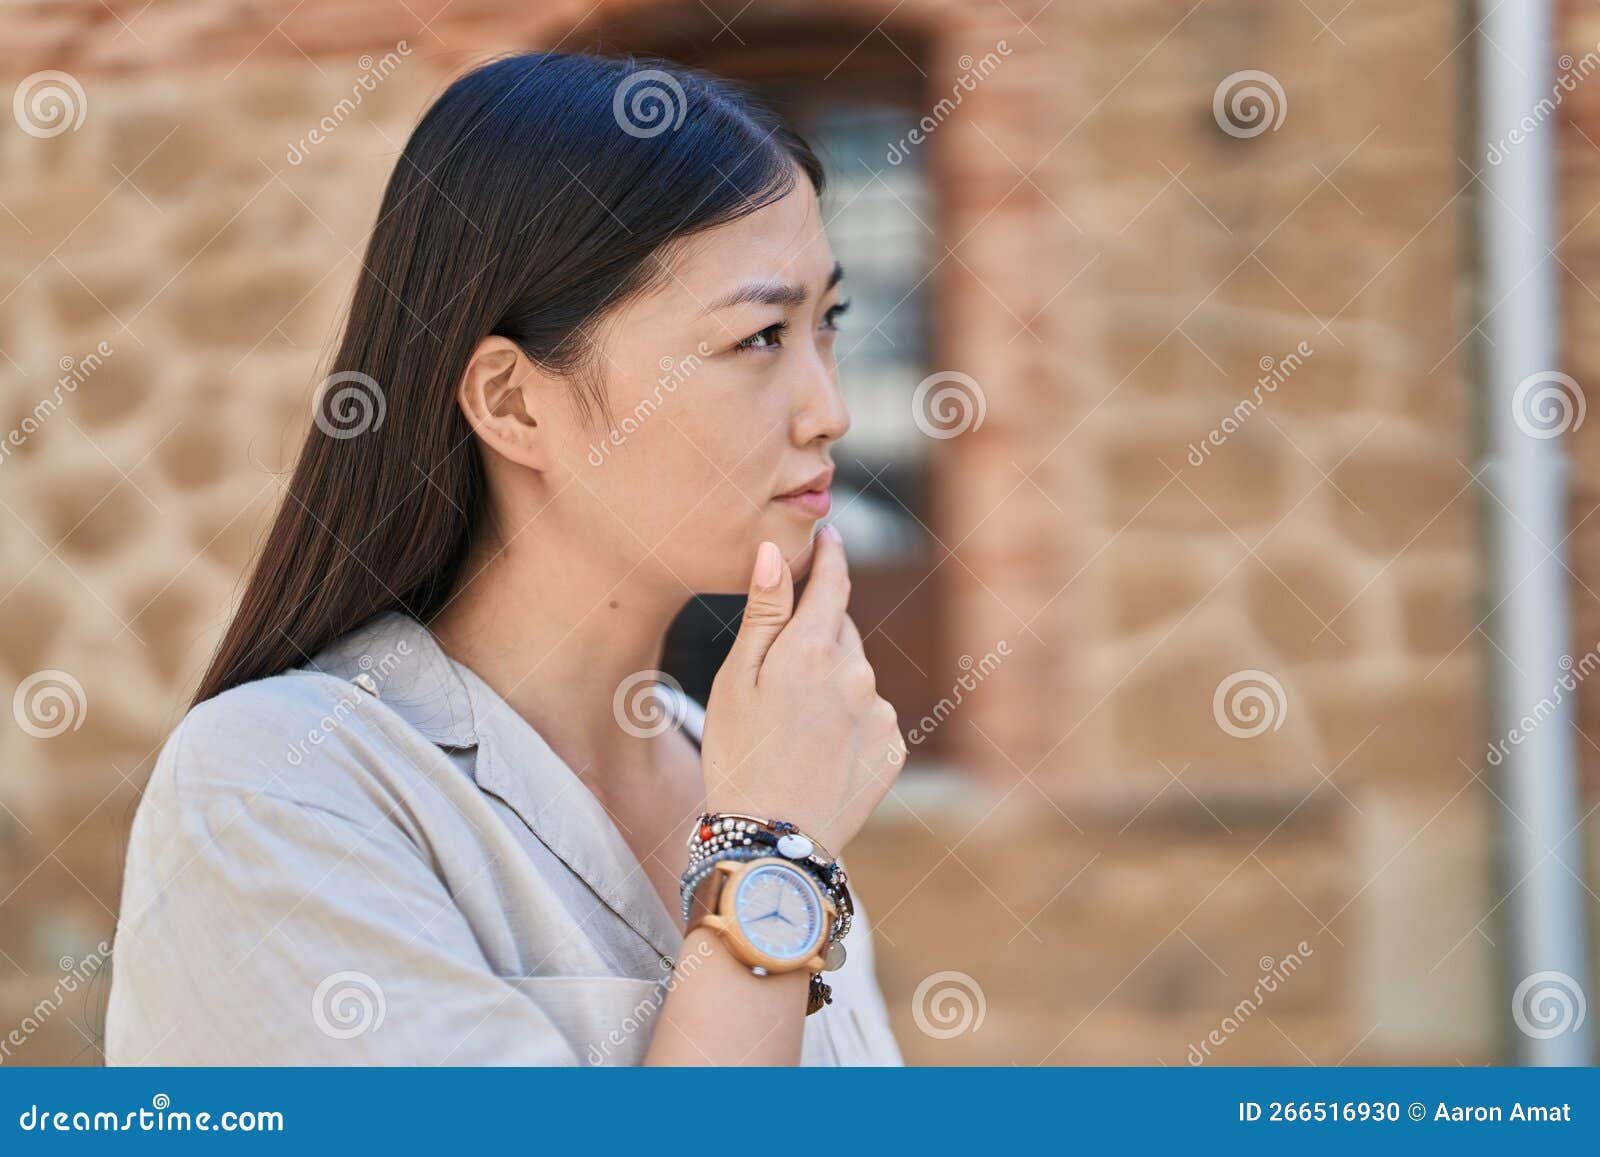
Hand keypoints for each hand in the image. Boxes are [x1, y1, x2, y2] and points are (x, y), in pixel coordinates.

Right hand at [699, 527, 905, 853]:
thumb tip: (776, 552)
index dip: (831, 555)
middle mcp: (857, 674)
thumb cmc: (738, 756)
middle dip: (817, 637)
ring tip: (792, 730)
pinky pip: (870, 715)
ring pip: (855, 677)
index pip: (832, 584)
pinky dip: (849, 722)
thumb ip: (764, 613)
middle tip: (778, 676)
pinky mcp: (893, 746)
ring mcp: (879, 712)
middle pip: (841, 632)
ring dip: (831, 685)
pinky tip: (818, 752)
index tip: (830, 536)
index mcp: (812, 651)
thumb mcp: (736, 680)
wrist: (772, 844)